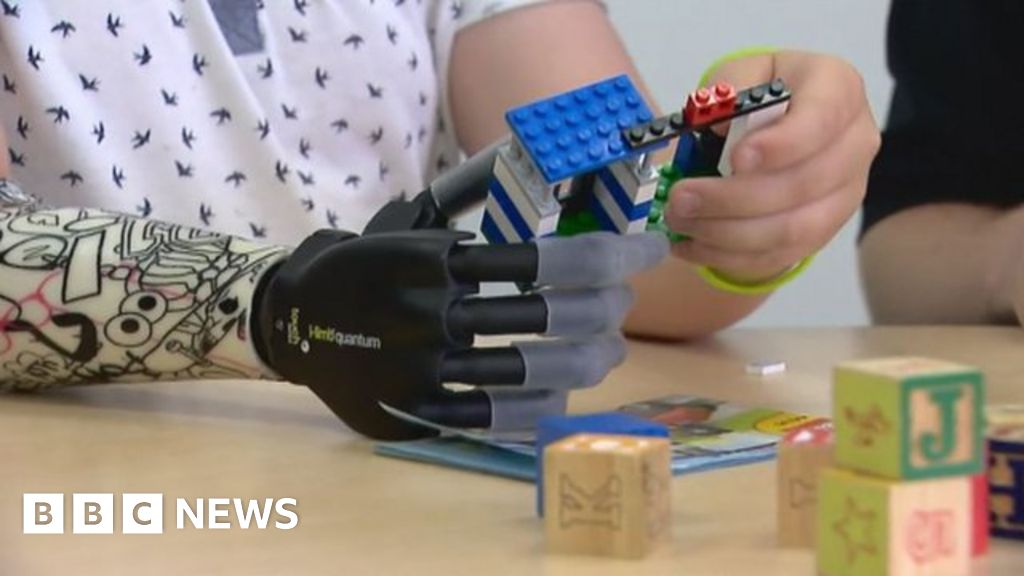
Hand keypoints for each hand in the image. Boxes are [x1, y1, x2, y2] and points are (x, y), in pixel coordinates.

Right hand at [254, 228, 666, 439]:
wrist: (297, 320)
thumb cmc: (369, 268)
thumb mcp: (411, 228)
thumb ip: (474, 225)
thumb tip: (550, 217)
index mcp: (435, 259)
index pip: (545, 260)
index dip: (610, 256)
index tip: (650, 249)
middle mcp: (431, 313)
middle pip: (552, 319)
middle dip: (609, 309)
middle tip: (621, 304)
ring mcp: (424, 369)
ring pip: (534, 372)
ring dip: (590, 360)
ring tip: (607, 349)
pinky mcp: (416, 411)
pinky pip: (498, 416)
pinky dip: (542, 403)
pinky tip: (562, 390)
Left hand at [666, 51, 880, 281]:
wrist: (780, 126)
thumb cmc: (761, 96)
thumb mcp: (741, 73)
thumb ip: (729, 88)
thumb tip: (718, 126)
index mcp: (838, 89)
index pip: (822, 119)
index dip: (781, 144)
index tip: (736, 159)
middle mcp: (854, 143)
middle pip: (803, 184)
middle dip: (732, 198)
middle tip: (680, 198)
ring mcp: (845, 193)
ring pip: (792, 229)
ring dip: (726, 233)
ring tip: (680, 221)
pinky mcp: (823, 231)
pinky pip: (779, 255)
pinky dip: (729, 256)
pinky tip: (691, 245)